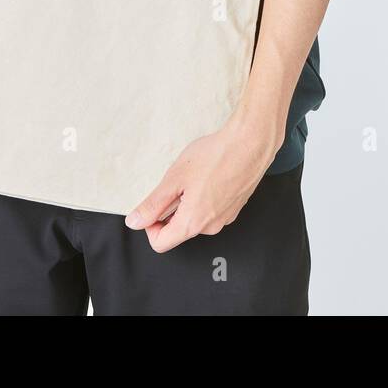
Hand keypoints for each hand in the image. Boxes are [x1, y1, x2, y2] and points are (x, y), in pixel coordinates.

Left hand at [123, 106, 283, 252]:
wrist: (251, 143)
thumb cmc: (217, 156)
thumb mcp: (175, 178)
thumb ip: (153, 205)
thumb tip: (135, 222)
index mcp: (192, 223)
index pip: (160, 243)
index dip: (150, 226)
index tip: (154, 206)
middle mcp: (211, 227)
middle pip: (178, 231)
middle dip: (171, 211)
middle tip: (177, 183)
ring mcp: (225, 218)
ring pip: (196, 219)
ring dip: (189, 202)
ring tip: (196, 176)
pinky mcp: (235, 208)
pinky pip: (211, 210)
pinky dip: (205, 198)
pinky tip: (210, 176)